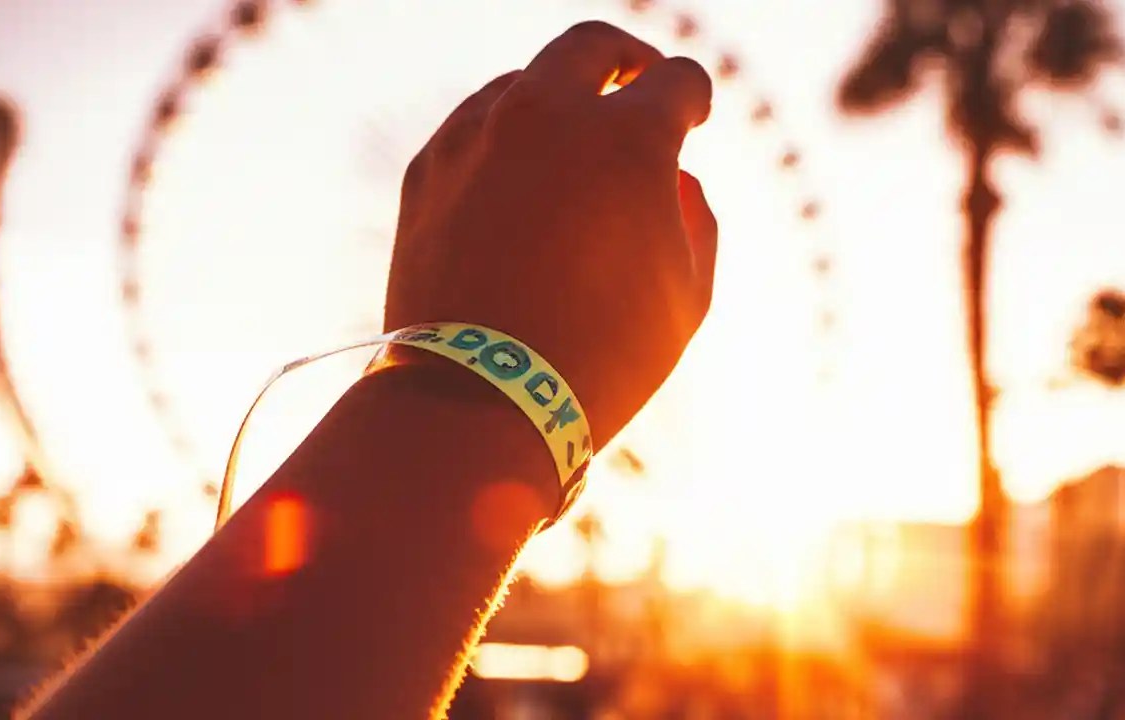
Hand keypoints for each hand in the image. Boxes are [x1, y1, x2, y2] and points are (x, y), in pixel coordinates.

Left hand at [385, 21, 716, 449]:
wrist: (480, 401)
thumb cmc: (601, 359)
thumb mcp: (686, 298)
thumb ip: (695, 218)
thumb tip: (676, 181)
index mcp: (627, 139)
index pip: (676, 80)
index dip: (694, 97)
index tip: (694, 116)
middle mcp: (548, 116)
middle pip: (591, 46)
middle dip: (625, 57)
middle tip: (636, 78)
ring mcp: (479, 135)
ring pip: (525, 81)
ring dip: (558, 97)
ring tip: (573, 135)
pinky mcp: (429, 168)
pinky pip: (475, 124)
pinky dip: (505, 133)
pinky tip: (518, 168)